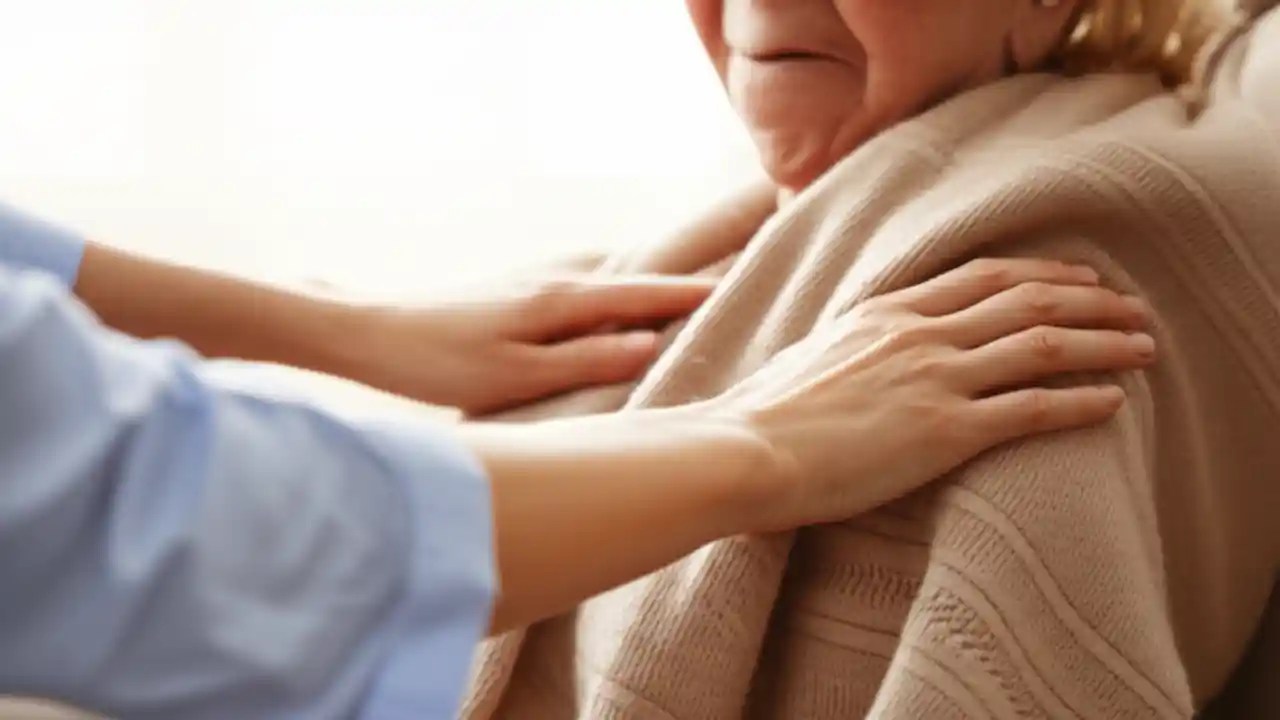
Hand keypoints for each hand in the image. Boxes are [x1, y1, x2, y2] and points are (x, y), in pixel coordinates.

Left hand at [344, 271, 717, 413]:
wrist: (369, 331)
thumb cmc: (439, 362)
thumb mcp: (517, 375)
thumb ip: (586, 361)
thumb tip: (651, 344)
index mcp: (561, 299)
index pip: (644, 294)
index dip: (692, 293)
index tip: (742, 285)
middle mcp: (553, 279)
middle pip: (633, 278)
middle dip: (679, 280)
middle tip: (730, 278)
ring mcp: (532, 280)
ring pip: (608, 279)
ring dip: (646, 285)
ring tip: (684, 293)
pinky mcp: (514, 291)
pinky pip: (584, 286)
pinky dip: (613, 291)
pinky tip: (611, 303)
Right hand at [701, 258, 1154, 531]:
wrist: (744, 450)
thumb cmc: (761, 414)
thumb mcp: (810, 355)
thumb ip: (849, 344)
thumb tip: (854, 349)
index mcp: (886, 311)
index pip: (982, 277)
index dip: (1041, 273)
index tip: (1078, 276)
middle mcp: (919, 333)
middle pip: (1026, 298)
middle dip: (1090, 297)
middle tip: (1133, 305)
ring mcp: (935, 377)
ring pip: (1041, 343)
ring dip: (1102, 340)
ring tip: (1144, 345)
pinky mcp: (944, 431)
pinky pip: (1030, 407)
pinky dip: (1078, 400)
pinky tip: (1113, 402)